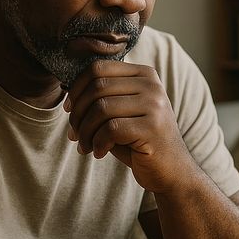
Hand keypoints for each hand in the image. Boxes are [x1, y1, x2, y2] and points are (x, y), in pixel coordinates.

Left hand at [64, 60, 189, 192]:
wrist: (171, 170)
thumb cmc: (139, 141)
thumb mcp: (122, 112)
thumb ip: (103, 96)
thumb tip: (67, 89)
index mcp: (144, 74)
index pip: (98, 68)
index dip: (76, 89)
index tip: (69, 109)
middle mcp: (152, 85)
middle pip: (97, 87)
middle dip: (77, 113)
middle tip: (75, 134)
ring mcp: (155, 106)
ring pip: (101, 109)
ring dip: (85, 132)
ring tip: (86, 146)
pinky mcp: (152, 128)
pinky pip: (111, 129)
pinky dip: (98, 143)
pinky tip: (100, 152)